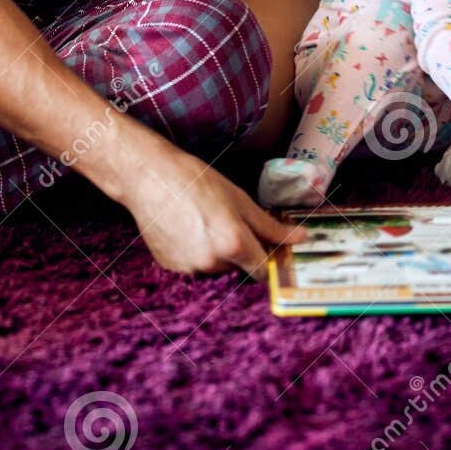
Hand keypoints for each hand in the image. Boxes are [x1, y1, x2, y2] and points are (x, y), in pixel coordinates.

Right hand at [123, 138, 305, 279]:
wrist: (150, 178)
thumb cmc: (196, 181)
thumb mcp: (239, 198)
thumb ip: (270, 225)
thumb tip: (301, 239)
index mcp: (234, 244)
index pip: (262, 272)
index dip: (266, 260)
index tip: (266, 248)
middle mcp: (212, 263)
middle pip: (238, 269)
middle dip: (239, 252)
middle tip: (227, 222)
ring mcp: (189, 268)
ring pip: (215, 267)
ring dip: (216, 252)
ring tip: (203, 221)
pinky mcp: (171, 267)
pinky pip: (193, 266)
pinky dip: (194, 252)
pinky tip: (186, 228)